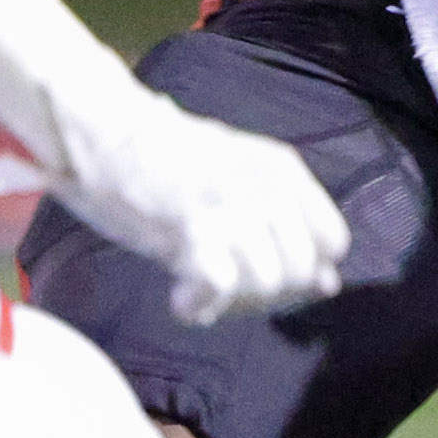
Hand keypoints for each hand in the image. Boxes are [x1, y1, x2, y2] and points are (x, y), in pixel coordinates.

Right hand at [52, 91, 350, 324]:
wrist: (104, 133)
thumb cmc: (165, 163)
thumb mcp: (240, 183)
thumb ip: (287, 229)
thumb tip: (330, 284)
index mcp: (283, 169)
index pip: (333, 242)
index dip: (303, 272)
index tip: (260, 276)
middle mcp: (267, 183)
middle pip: (301, 271)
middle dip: (265, 295)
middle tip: (222, 290)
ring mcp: (232, 201)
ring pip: (268, 282)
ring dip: (232, 302)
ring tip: (196, 289)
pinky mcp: (192, 221)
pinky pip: (222, 286)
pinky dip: (201, 303)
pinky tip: (180, 295)